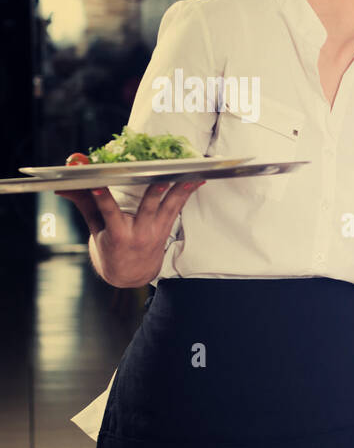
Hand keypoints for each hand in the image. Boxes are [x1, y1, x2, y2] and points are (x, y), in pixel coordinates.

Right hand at [57, 179, 203, 286]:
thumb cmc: (109, 248)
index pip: (108, 212)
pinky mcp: (167, 229)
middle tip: (160, 176)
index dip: (101, 198)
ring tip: (189, 174)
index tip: (96, 184)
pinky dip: (186, 193)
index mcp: (117, 234)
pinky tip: (197, 180)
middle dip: (154, 192)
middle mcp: (139, 233)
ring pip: (169, 207)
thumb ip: (84, 204)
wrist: (131, 274)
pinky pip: (178, 208)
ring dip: (179, 190)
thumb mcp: (95, 229)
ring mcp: (156, 231)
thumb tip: (61, 186)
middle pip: (148, 208)